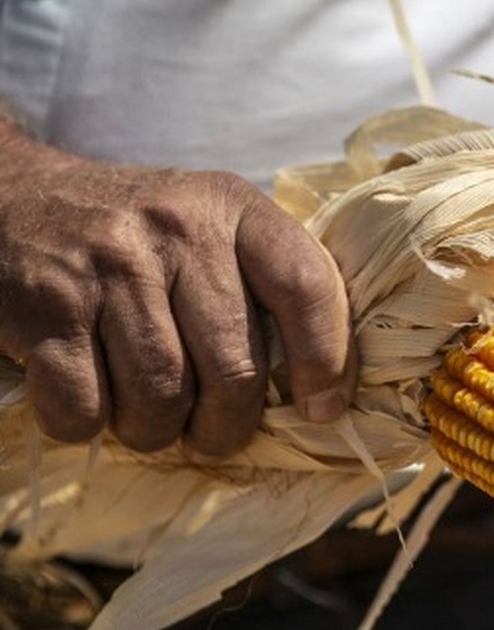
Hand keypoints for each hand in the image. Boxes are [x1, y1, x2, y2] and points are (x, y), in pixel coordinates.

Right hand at [0, 126, 356, 454]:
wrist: (9, 195)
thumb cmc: (136, 238)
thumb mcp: (210, 229)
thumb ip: (266, 286)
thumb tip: (325, 390)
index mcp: (233, 208)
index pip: (306, 285)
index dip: (326, 360)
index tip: (321, 409)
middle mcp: (176, 228)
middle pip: (234, 366)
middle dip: (227, 426)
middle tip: (213, 434)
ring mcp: (107, 265)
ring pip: (162, 396)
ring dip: (156, 430)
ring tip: (148, 418)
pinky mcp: (43, 306)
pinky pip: (84, 407)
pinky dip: (85, 426)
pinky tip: (88, 400)